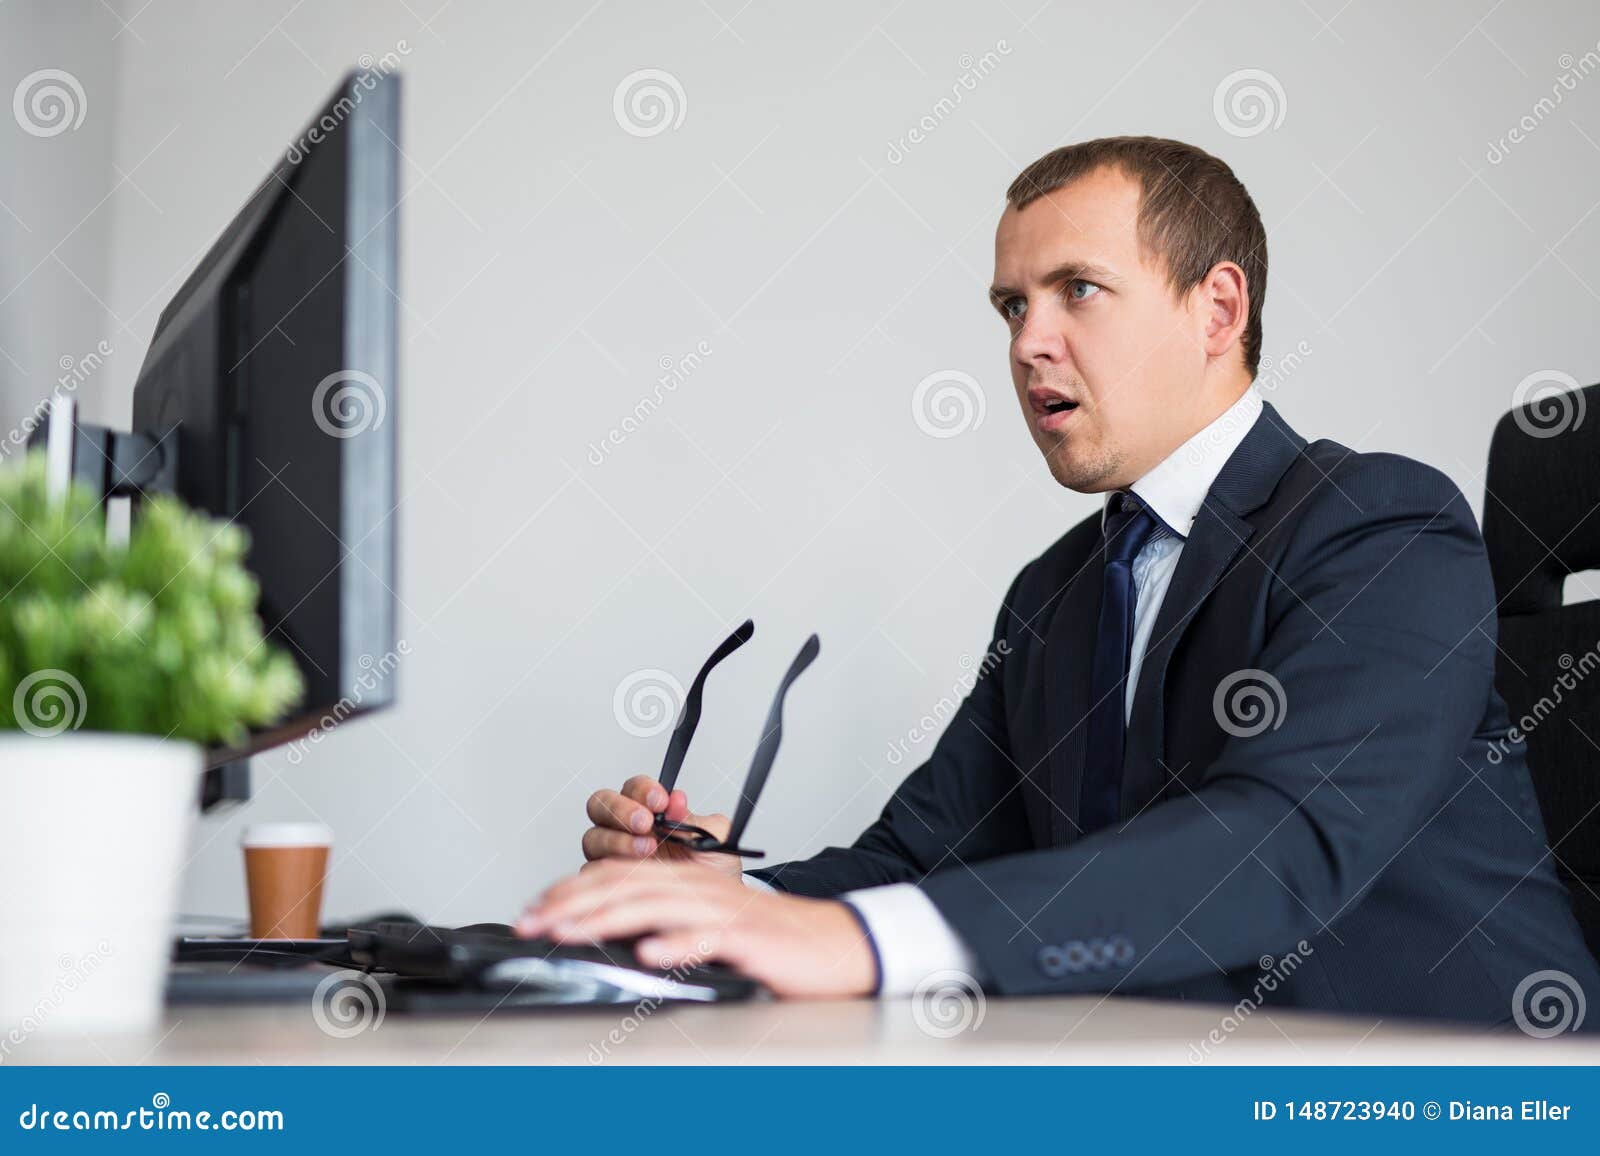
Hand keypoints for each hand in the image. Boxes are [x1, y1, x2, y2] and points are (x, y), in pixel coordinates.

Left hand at [515, 859, 878, 998]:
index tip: (535, 910)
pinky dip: (676, 944)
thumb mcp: (707, 921)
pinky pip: (707, 936)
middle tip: (532, 922)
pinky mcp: (746, 936)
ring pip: (655, 903)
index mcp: (685, 879)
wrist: (830, 943)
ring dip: (605, 918)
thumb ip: (664, 918)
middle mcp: (698, 886)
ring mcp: (722, 909)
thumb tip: (615, 933)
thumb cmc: (768, 938)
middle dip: (571, 902)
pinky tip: (648, 954)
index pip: (617, 873)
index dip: (571, 889)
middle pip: (625, 883)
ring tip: (568, 933)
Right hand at [582, 774, 741, 877]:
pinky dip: (608, 870)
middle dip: (621, 809)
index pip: (633, 788)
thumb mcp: (714, 840)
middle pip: (600, 804)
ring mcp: (612, 857)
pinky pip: (591, 873)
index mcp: (650, 812)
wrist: (711, 913)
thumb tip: (677, 800)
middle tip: (645, 822)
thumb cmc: (711, 872)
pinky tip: (632, 872)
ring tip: (648, 850)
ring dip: (617, 840)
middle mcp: (625, 830)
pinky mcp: (604, 885)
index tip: (661, 800)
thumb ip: (694, 818)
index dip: (643, 790)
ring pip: (593, 837)